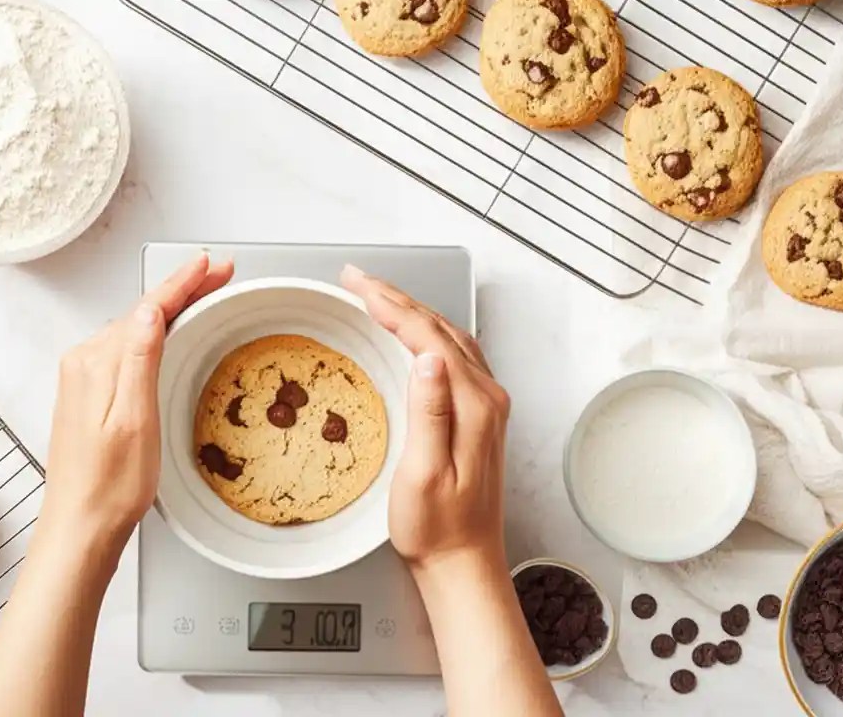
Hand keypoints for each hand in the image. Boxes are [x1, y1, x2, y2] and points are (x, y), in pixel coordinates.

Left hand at [45, 254, 233, 544]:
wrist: (80, 528)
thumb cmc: (110, 486)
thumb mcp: (135, 419)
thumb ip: (139, 359)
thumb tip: (149, 309)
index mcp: (96, 364)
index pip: (147, 310)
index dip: (183, 283)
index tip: (210, 264)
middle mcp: (84, 364)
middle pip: (141, 314)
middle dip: (181, 291)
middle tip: (220, 275)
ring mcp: (84, 380)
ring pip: (133, 331)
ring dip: (168, 310)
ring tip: (202, 295)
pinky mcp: (88, 396)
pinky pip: (125, 352)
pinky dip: (152, 335)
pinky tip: (167, 335)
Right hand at [340, 265, 509, 572]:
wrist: (464, 562)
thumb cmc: (437, 528)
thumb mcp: (423, 475)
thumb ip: (429, 413)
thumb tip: (427, 358)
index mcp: (472, 406)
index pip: (427, 338)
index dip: (390, 307)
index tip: (358, 287)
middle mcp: (486, 398)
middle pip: (439, 328)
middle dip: (396, 298)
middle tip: (356, 279)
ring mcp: (485, 405)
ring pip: (448, 337)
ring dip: (411, 311)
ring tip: (375, 295)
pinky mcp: (478, 415)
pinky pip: (452, 355)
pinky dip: (425, 333)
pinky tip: (410, 333)